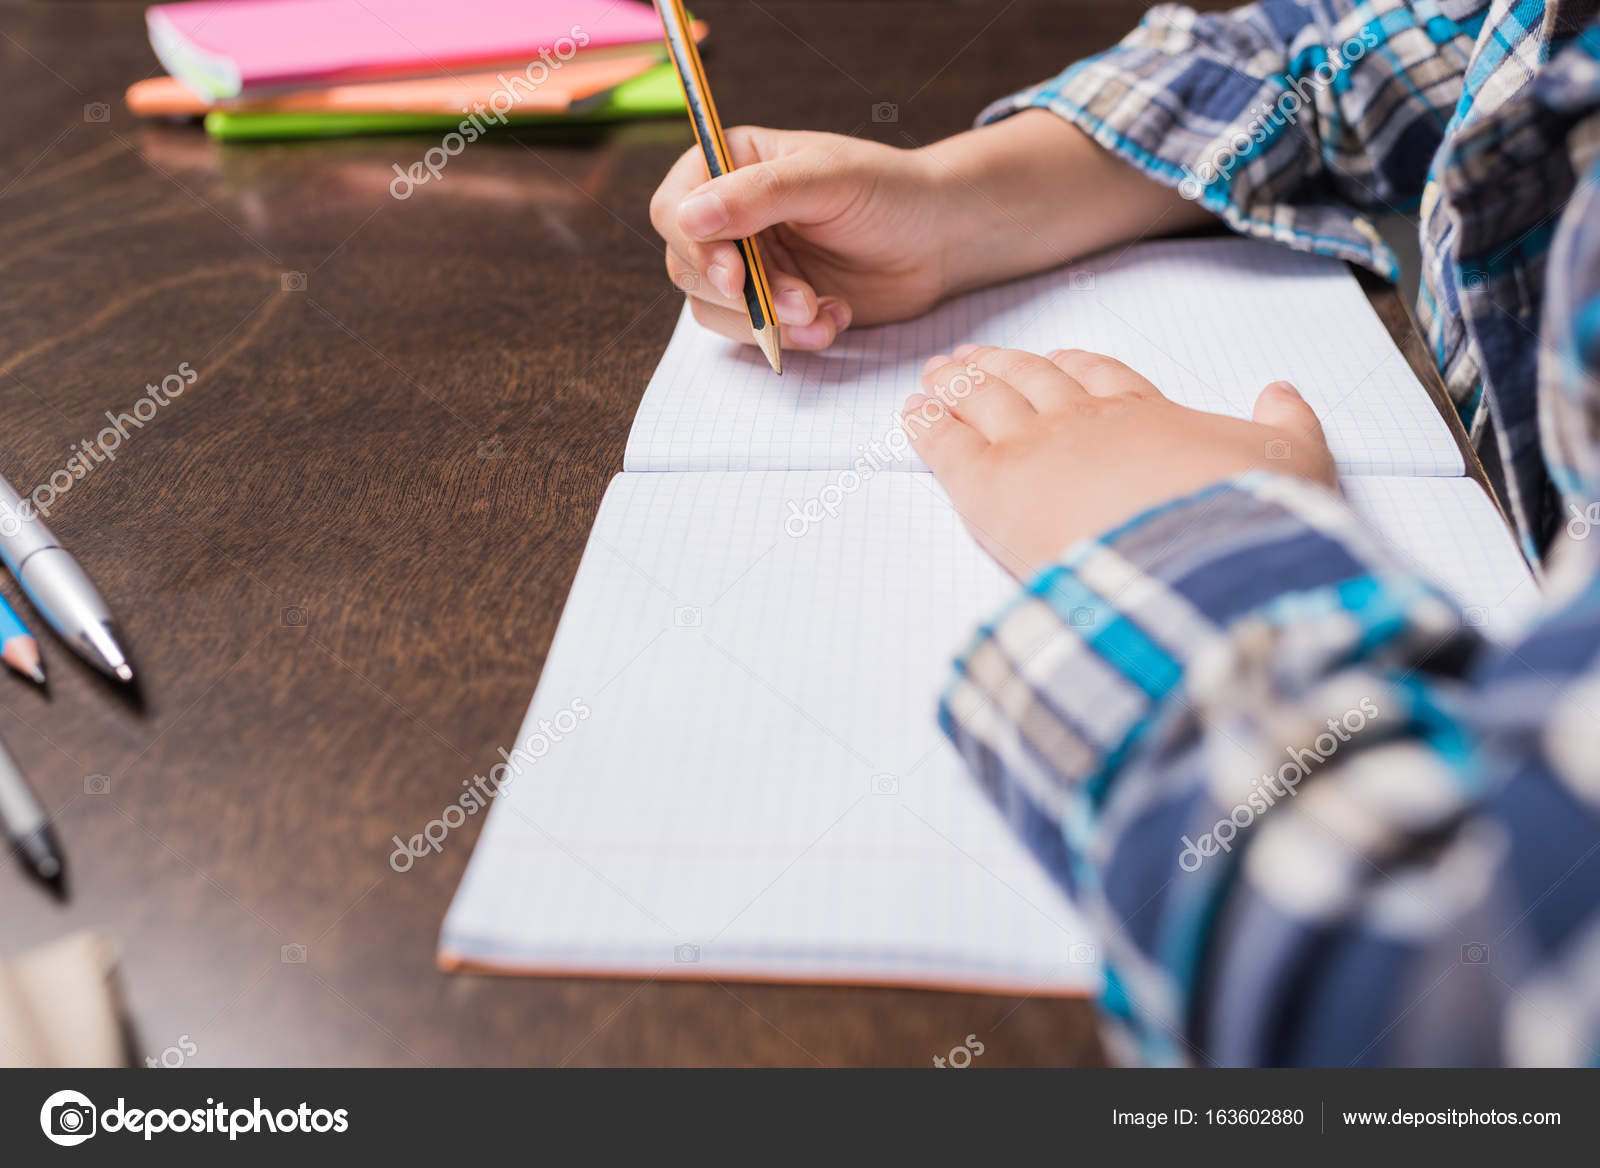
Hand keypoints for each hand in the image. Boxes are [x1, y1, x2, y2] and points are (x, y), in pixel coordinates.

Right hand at [649, 126, 951, 350]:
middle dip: (745, 295)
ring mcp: (747, 264)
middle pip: (687, 268)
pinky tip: (835, 317)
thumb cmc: (888, 192)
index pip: (675, 209)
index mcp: (730, 166)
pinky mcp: (770, 305)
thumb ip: (759, 195)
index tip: (733, 276)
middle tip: (803, 300)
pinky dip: (792, 337)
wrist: (937, 240)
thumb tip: (689, 217)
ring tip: (825, 311)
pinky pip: (753, 334)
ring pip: (714, 310)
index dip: (694, 248)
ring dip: (769, 322)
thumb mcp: (827, 179)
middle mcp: (728, 216)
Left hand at [904, 346, 1337, 577]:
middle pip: (1032, 380)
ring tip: (937, 375)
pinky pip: (947, 445)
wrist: (1204, 557)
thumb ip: (1287, 425)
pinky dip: (927, 425)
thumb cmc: (1248, 517)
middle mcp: (1084, 421)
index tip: (1058, 361)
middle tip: (974, 358)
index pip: (1100, 378)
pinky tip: (912, 414)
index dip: (1075, 368)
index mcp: (1147, 415)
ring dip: (959, 384)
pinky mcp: (990, 488)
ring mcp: (1034, 448)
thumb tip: (1281, 391)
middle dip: (1002, 366)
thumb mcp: (1293, 464)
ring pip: (986, 400)